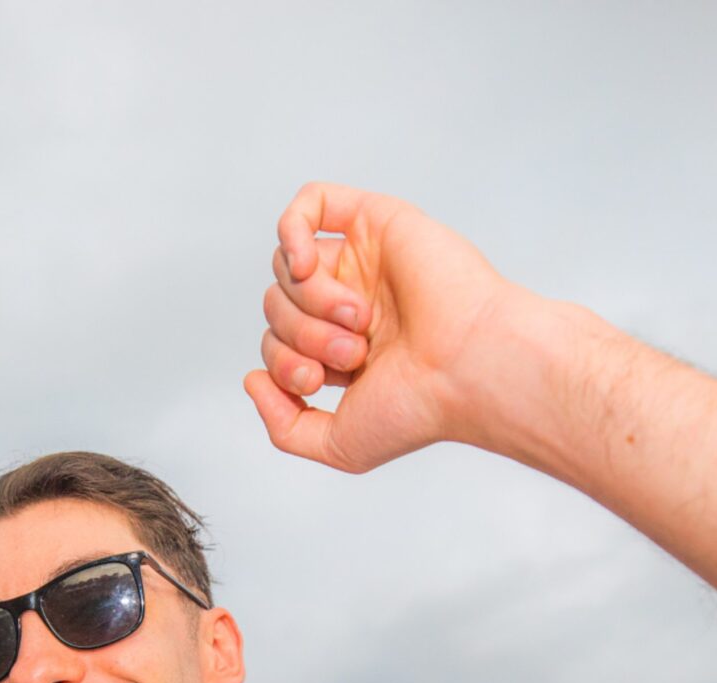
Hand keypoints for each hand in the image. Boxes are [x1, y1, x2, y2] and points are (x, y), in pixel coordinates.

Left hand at [243, 182, 523, 473]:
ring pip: (288, 267)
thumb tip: (251, 381)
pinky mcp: (377, 221)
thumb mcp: (339, 445)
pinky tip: (307, 266)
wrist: (466, 369)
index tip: (318, 382)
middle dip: (301, 336)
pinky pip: (311, 204)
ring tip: (358, 323)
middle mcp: (350, 302)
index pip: (278, 344)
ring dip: (310, 302)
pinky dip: (292, 233)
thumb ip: (285, 428)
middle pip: (277, 306)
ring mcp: (363, 261)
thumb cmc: (420, 408)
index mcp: (342, 348)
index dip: (282, 364)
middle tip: (351, 353)